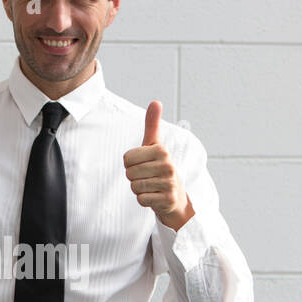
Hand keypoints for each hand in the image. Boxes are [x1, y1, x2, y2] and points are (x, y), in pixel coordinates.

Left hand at [124, 100, 193, 230]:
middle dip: (134, 177)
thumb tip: (156, 102)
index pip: (127, 159)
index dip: (130, 164)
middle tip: (147, 177)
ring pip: (135, 187)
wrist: (175, 196)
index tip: (143, 165)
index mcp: (162, 151)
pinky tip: (154, 196)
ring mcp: (169, 184)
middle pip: (129, 173)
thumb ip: (152, 125)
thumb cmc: (160, 168)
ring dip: (139, 189)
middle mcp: (168, 166)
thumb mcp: (155, 146)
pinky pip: (141, 199)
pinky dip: (144, 200)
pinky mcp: (168, 200)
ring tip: (151, 186)